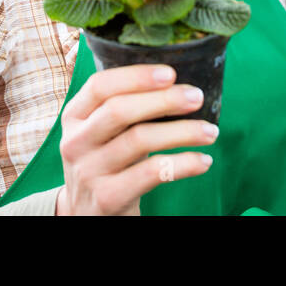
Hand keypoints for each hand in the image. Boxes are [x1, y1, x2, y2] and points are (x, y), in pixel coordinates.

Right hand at [55, 64, 217, 214]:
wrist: (86, 212)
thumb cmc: (107, 160)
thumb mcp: (103, 131)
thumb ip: (126, 107)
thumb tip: (179, 84)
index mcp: (74, 116)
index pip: (99, 85)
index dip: (136, 76)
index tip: (171, 73)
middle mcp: (75, 142)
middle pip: (119, 110)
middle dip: (164, 100)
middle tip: (196, 97)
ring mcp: (89, 171)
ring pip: (139, 140)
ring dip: (183, 132)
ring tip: (211, 131)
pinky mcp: (107, 197)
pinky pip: (151, 173)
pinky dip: (183, 164)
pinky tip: (203, 161)